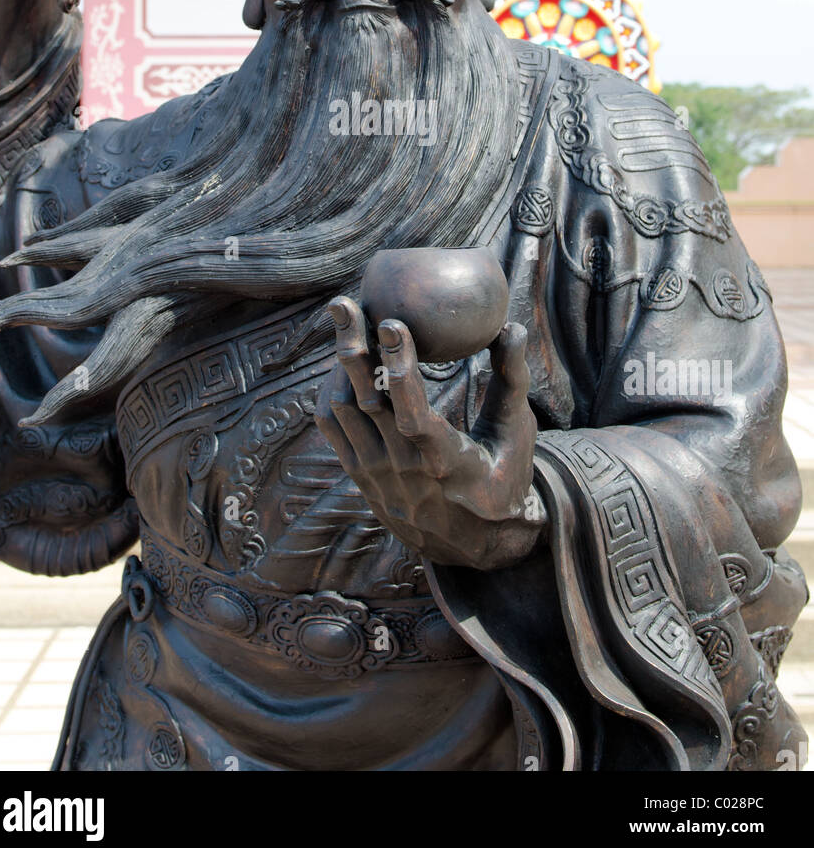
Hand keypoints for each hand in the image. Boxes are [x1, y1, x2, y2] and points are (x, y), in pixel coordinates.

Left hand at [316, 297, 543, 570]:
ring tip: (345, 321)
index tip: (392, 323)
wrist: (475, 544)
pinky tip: (342, 360)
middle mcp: (404, 473)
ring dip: (341, 364)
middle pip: (367, 403)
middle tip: (345, 304)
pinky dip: (332, 388)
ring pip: (344, 412)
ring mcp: (376, 477)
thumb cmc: (502, 476)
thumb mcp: (515, 432)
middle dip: (354, 348)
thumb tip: (512, 327)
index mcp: (447, 465)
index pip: (414, 414)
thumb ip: (512, 379)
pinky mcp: (359, 477)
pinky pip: (334, 428)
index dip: (400, 369)